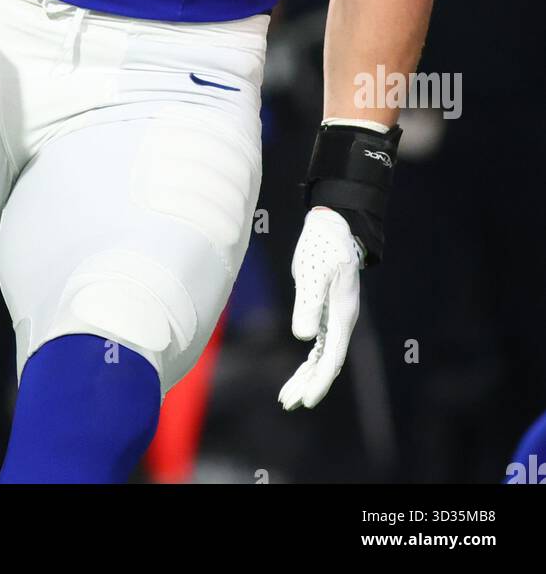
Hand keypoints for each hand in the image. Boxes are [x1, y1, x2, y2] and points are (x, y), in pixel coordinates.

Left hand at [278, 207, 363, 410]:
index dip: (320, 381)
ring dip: (306, 377)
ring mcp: (335, 318)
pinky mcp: (325, 311)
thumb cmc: (323, 247)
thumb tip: (303, 338)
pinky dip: (307, 362)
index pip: (333, 357)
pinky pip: (319, 346)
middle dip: (309, 385)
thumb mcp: (314, 273)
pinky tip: (297, 374)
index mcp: (342, 314)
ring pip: (322, 357)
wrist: (333, 226)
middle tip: (288, 403)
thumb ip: (308, 304)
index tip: (306, 399)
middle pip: (327, 363)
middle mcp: (342, 321)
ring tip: (287, 397)